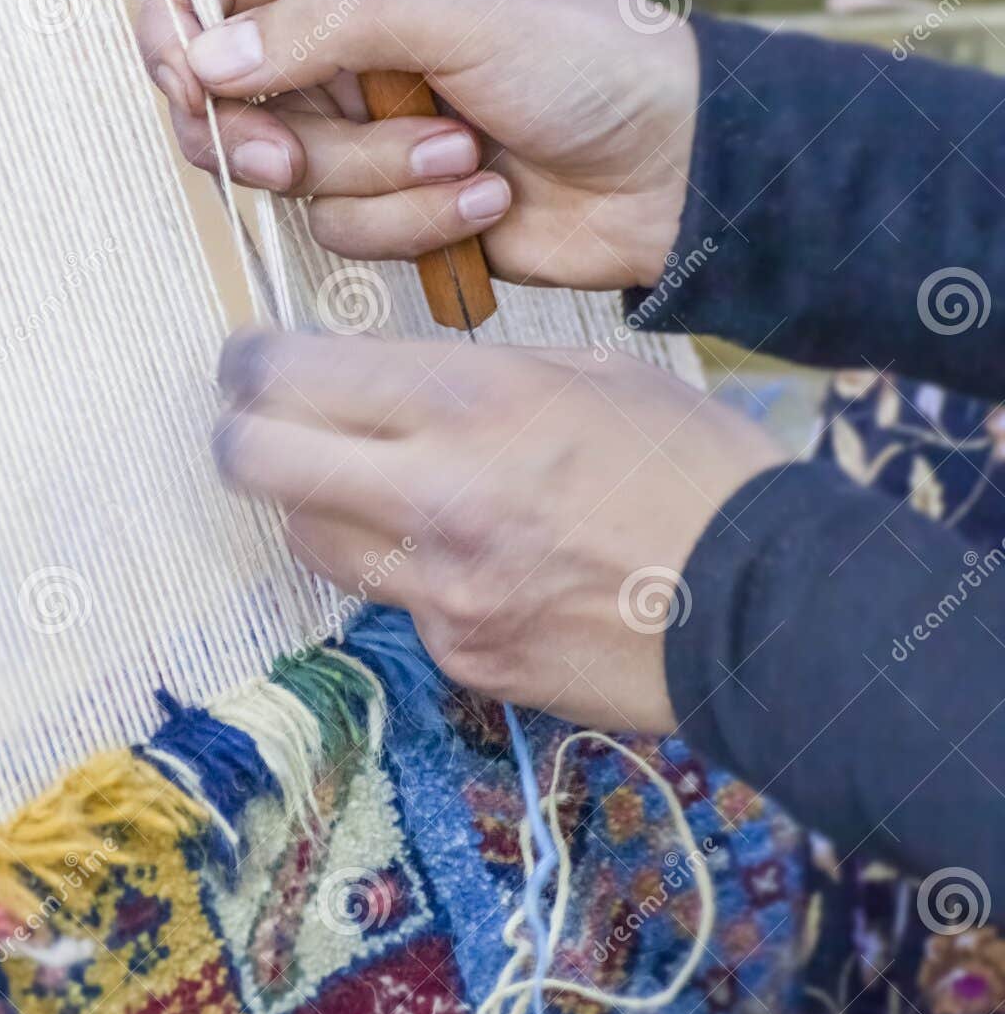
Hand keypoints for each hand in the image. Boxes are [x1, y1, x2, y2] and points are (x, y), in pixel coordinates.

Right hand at [138, 0, 698, 291]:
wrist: (666, 168)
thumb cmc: (589, 60)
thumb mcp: (455, 15)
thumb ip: (319, 27)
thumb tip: (204, 58)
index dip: (178, 25)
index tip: (188, 78)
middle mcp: (340, 44)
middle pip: (223, 94)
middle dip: (264, 136)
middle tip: (291, 154)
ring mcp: (359, 127)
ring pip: (287, 175)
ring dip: (375, 176)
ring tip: (463, 151)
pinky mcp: (385, 202)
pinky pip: (344, 229)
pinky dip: (412, 220)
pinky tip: (481, 198)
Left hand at [213, 330, 785, 732]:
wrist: (773, 609)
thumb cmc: (695, 470)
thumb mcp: (590, 374)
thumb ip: (472, 374)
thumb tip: (386, 377)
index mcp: (472, 402)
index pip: (287, 375)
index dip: (248, 361)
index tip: (249, 358)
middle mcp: (434, 495)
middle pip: (253, 460)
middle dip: (240, 430)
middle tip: (259, 417)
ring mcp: (438, 589)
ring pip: (305, 536)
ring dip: (314, 501)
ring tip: (367, 482)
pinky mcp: (458, 655)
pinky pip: (387, 602)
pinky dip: (399, 571)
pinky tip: (462, 556)